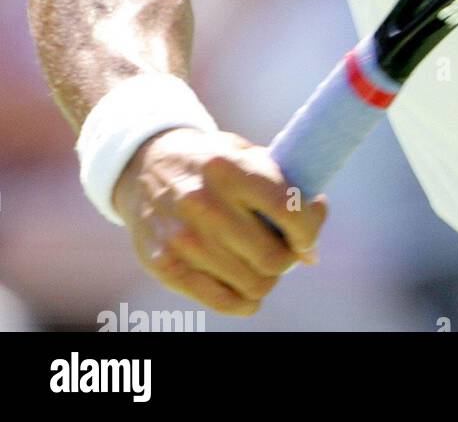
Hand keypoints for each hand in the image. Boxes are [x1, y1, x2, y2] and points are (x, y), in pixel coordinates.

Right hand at [113, 126, 326, 316]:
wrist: (146, 167)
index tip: (307, 234)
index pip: (287, 208)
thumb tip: (311, 254)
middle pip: (272, 257)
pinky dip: (245, 300)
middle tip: (285, 248)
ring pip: (254, 284)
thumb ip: (284, 193)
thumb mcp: (246, 156)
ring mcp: (182, 238)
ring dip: (268, 278)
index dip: (309, 229)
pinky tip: (245, 283)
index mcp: (229, 167)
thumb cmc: (213, 163)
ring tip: (262, 261)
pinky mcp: (166, 267)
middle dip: (289, 257)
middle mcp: (204, 203)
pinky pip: (224, 302)